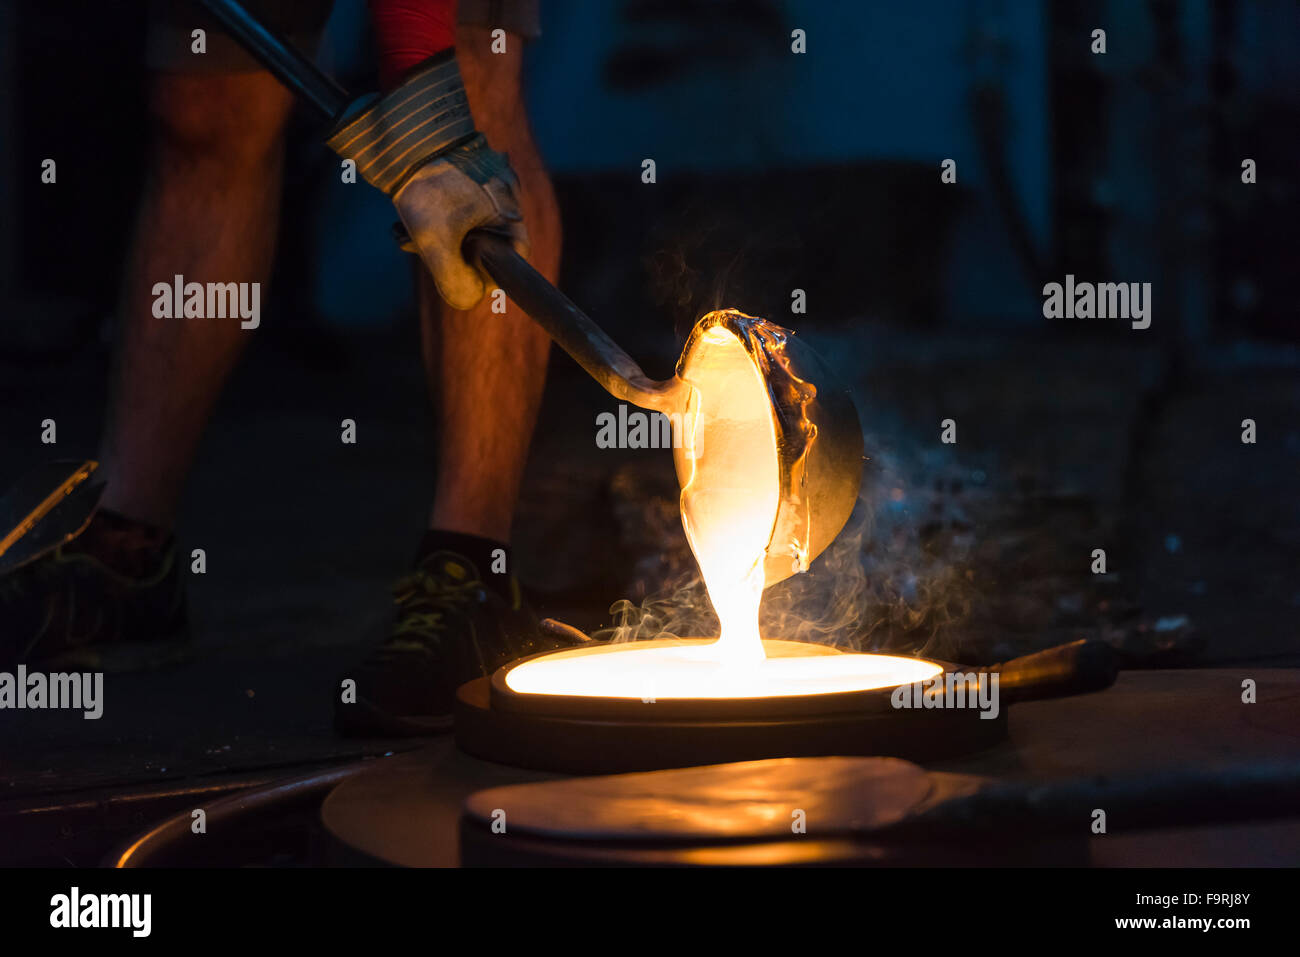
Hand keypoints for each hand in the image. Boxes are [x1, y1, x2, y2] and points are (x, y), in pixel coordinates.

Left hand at [326, 51, 525, 309]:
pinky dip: (435, 215)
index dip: (489, 276)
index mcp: (510, 207)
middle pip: (488, 243)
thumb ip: (454, 281)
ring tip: (409, 233)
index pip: (515, 257)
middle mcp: (506, 191)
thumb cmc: (425, 187)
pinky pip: (457, 204)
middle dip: (454, 254)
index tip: (461, 280)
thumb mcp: (436, 243)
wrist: (401, 133)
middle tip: (423, 252)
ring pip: (467, 224)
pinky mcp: (465, 169)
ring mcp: (487, 177)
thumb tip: (467, 300)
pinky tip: (408, 217)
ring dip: (438, 236)